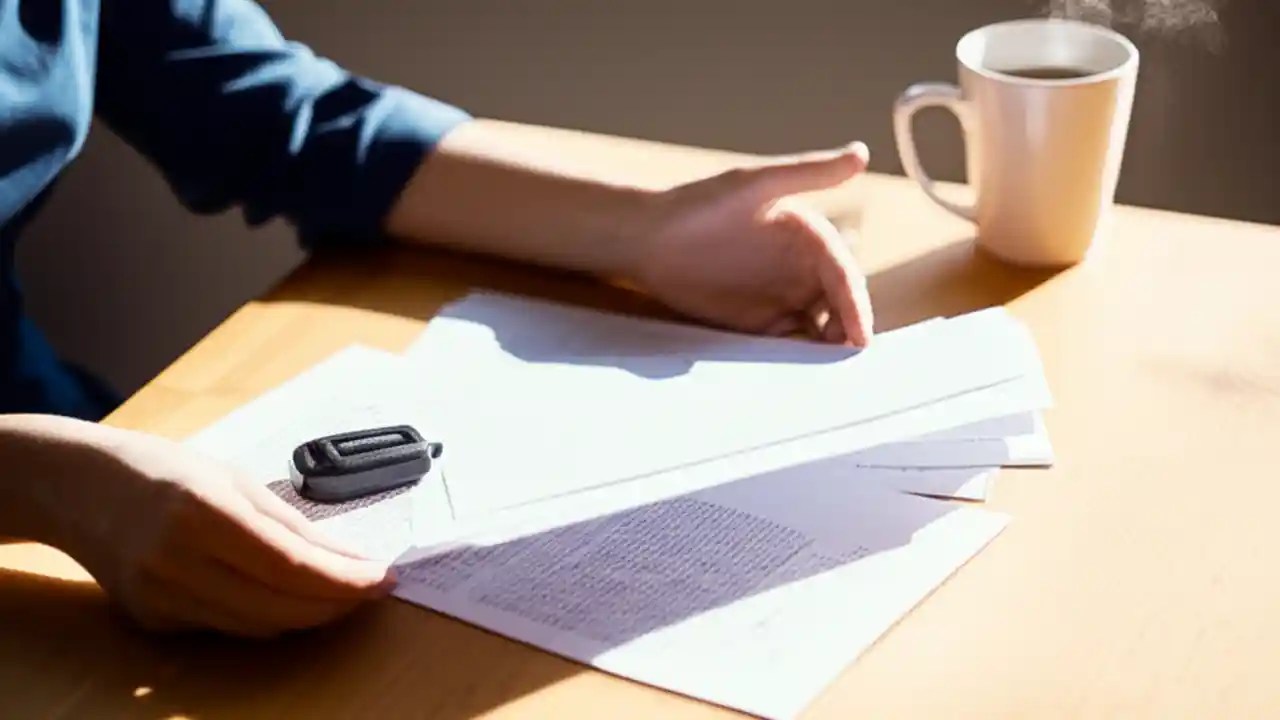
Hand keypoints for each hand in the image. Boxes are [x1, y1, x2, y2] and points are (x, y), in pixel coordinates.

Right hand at [51, 426, 393, 637]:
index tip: (385, 579)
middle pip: (279, 606)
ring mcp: (159, 596)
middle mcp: (177, 560)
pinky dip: (267, 619)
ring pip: (257, 627)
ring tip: (342, 596)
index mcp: (204, 512)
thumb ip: (296, 525)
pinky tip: (289, 600)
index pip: (292, 566)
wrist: (79, 487)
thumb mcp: (236, 479)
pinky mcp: (151, 619)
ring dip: (308, 617)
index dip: (345, 581)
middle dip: (336, 604)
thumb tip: (353, 560)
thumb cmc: (166, 470)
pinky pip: (227, 629)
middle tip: (372, 591)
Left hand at [632, 142, 873, 345]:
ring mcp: (781, 297)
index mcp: (810, 238)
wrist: (646, 237)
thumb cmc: (700, 203)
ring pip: (817, 327)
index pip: (842, 275)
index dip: (854, 304)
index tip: (860, 336)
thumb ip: (808, 173)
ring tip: (823, 372)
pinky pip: (787, 342)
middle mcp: (801, 269)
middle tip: (843, 361)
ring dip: (824, 348)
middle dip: (845, 331)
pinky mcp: (758, 321)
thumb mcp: (757, 184)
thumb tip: (863, 153)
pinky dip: (796, 356)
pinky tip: (793, 369)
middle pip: (837, 306)